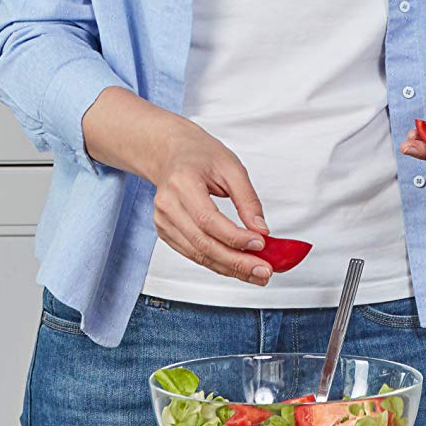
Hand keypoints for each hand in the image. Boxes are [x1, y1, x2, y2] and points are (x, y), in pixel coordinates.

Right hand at [135, 120, 272, 285]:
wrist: (172, 152)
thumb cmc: (200, 155)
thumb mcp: (231, 167)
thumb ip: (247, 200)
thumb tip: (261, 230)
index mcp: (182, 182)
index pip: (208, 219)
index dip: (235, 237)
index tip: (260, 244)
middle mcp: (167, 204)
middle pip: (202, 243)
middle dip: (236, 261)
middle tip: (263, 271)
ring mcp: (163, 221)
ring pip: (198, 255)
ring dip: (229, 268)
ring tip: (256, 273)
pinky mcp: (165, 232)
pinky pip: (193, 254)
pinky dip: (217, 263)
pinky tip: (237, 266)